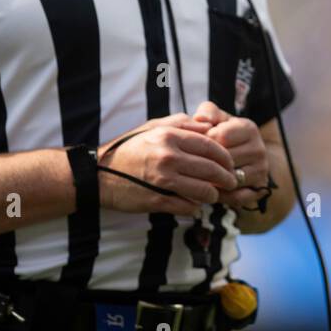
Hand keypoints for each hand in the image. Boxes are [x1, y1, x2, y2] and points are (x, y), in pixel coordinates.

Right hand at [98, 113, 238, 215]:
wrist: (99, 175)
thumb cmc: (128, 149)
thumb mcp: (152, 127)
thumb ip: (182, 123)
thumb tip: (208, 125)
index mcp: (169, 137)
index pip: (211, 146)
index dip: (226, 157)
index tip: (231, 163)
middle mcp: (168, 157)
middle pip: (211, 169)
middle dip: (226, 178)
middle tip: (231, 181)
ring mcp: (163, 181)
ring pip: (203, 191)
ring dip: (213, 195)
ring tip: (214, 194)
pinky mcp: (158, 201)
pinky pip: (188, 206)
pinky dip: (195, 206)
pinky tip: (195, 203)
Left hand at [192, 101, 269, 209]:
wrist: (245, 155)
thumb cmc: (223, 134)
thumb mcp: (216, 119)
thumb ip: (208, 112)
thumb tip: (200, 119)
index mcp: (248, 128)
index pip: (220, 137)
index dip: (202, 143)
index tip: (193, 146)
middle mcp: (259, 149)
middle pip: (224, 161)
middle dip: (204, 164)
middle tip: (191, 166)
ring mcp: (261, 170)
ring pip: (230, 180)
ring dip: (211, 182)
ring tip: (197, 179)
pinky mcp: (259, 188)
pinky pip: (236, 197)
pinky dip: (221, 197)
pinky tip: (210, 190)